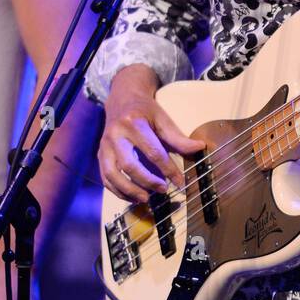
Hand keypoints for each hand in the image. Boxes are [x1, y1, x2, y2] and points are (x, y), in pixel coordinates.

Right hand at [99, 68, 202, 203]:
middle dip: (148, 181)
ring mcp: (105, 146)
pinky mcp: (100, 155)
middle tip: (164, 190)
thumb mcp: (162, 119)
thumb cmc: (145, 111)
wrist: (122, 100)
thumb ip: (178, 137)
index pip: (153, 152)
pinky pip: (106, 178)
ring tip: (147, 198)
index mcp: (134, 123)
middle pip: (130, 165)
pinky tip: (134, 197)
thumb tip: (200, 147)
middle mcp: (116, 135)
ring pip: (113, 174)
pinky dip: (118, 191)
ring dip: (130, 190)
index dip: (168, 169)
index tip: (180, 181)